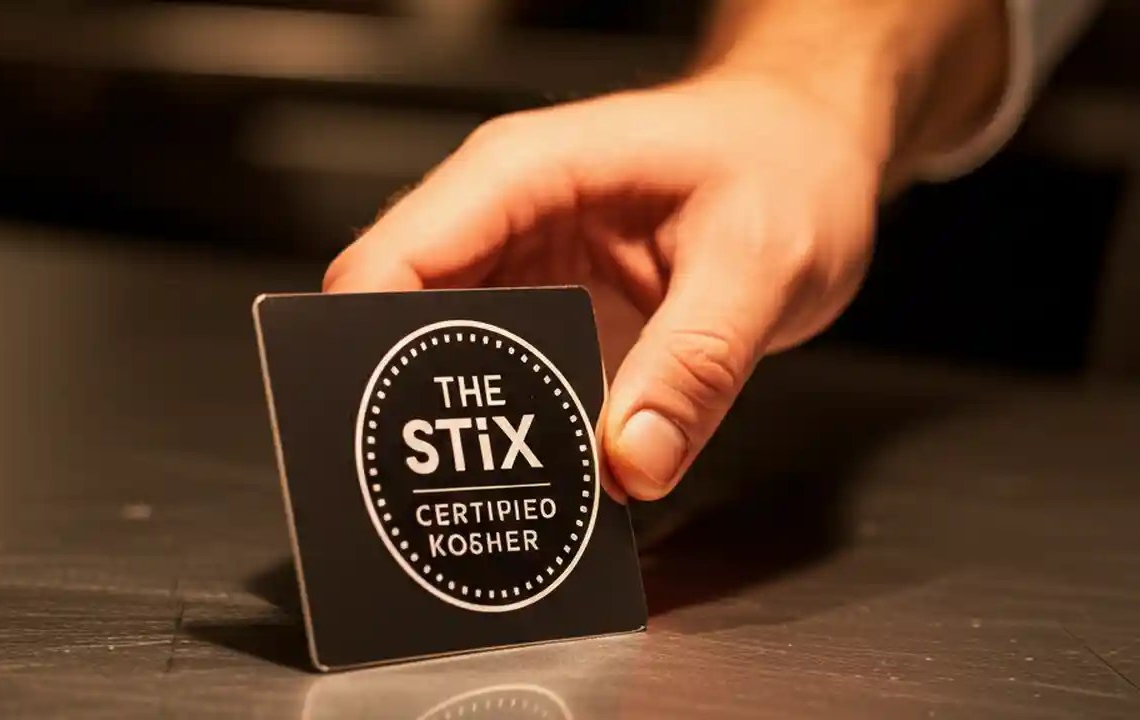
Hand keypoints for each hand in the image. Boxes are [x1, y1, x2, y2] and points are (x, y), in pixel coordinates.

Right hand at [324, 71, 881, 501]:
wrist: (806, 148)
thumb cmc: (784, 162)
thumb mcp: (761, 262)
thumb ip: (696, 364)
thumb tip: (632, 461)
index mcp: (523, 175)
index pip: (394, 261)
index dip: (365, 350)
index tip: (379, 439)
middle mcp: (500, 216)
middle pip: (395, 315)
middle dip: (404, 405)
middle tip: (429, 495)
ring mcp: (517, 263)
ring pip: (439, 353)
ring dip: (456, 424)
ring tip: (485, 495)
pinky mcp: (545, 305)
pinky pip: (496, 371)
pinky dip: (505, 424)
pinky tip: (535, 471)